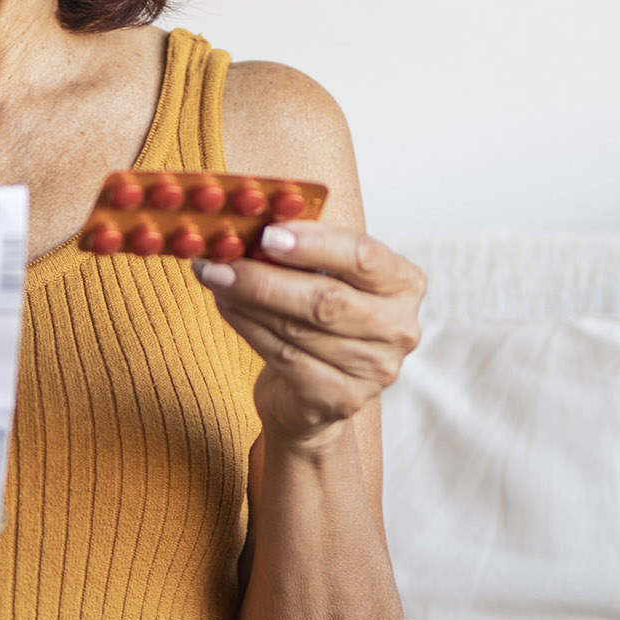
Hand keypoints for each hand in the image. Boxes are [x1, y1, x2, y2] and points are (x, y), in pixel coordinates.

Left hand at [194, 226, 423, 450]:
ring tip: (215, 278)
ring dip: (247, 300)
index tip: (267, 234)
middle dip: (266, 277)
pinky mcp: (340, 400)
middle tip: (222, 259)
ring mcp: (374, 370)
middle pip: (327, 300)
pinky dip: (249, 328)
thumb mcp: (327, 275)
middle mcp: (399, 329)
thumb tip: (253, 220)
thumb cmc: (322, 318)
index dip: (314, 244)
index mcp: (404, 285)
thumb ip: (304, 249)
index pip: (363, 257)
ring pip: (298, 329)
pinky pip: (285, 358)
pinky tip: (227, 307)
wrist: (317, 392)